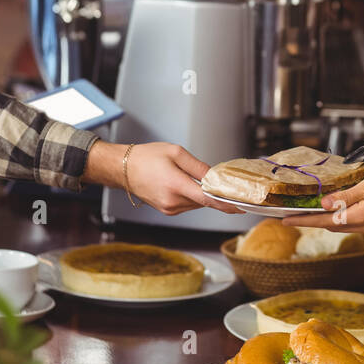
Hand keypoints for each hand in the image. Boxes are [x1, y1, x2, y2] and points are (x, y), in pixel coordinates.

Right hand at [87, 141, 243, 215]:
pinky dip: (192, 197)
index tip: (241, 206)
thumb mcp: (176, 153)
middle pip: (204, 201)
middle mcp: (173, 202)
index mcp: (176, 186)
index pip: (208, 199)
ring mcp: (169, 208)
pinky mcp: (167, 210)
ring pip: (197, 203)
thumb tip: (215, 177)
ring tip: (197, 178)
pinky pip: (187, 204)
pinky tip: (187, 184)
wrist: (122, 168)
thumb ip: (198, 167)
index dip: (227, 203)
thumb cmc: (146, 157)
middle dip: (215, 193)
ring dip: (202, 194)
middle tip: (223, 182)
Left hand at [282, 166, 363, 235]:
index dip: (304, 220)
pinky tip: (342, 207)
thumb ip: (346, 195)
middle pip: (333, 225)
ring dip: (330, 218)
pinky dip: (346, 216)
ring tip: (314, 209)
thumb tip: (325, 204)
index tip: (285, 219)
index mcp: (362, 217)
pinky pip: (358, 223)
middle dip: (314, 219)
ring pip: (346, 224)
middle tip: (294, 213)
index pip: (325, 220)